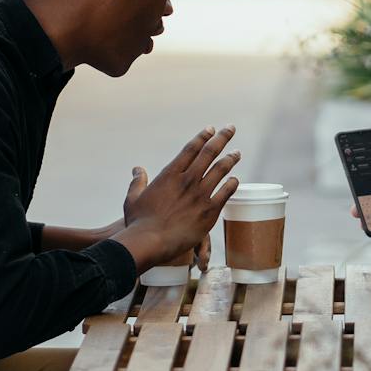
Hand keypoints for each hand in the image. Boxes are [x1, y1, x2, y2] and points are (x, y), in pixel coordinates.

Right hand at [117, 126, 240, 269]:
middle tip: (230, 129)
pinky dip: (232, 184)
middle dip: (222, 138)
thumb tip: (137, 169)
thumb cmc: (139, 222)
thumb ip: (137, 182)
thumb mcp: (133, 199)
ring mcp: (200, 194)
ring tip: (237, 153)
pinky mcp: (209, 211)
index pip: (190, 149)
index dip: (202, 137)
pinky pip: (226, 192)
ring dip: (231, 159)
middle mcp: (187, 180)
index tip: (211, 129)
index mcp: (170, 174)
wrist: (150, 242)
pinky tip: (235, 180)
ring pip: (221, 170)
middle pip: (209, 152)